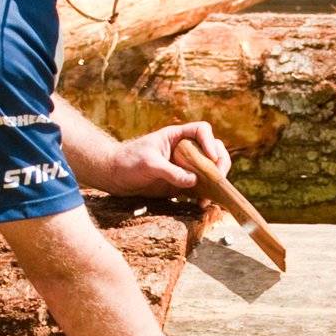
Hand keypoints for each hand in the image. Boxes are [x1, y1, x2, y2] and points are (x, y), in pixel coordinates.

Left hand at [102, 120, 232, 197]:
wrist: (115, 177)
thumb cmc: (128, 162)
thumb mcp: (148, 163)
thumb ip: (170, 171)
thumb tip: (193, 180)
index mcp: (176, 136)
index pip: (201, 130)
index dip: (210, 142)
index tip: (210, 158)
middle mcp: (185, 150)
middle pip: (213, 150)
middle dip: (220, 163)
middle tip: (218, 178)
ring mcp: (186, 167)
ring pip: (211, 169)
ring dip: (216, 181)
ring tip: (213, 195)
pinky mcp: (183, 184)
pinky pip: (201, 187)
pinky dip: (206, 195)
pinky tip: (203, 204)